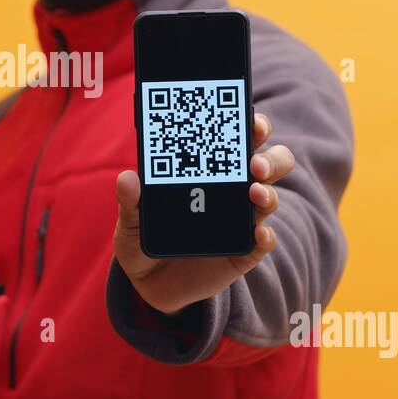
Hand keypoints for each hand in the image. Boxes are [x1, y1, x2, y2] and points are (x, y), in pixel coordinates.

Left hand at [113, 113, 294, 315]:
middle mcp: (233, 189)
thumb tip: (128, 178)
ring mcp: (241, 220)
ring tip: (254, 192)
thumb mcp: (131, 221)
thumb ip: (130, 201)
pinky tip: (258, 234)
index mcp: (208, 169)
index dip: (249, 122)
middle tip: (253, 162)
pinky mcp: (244, 252)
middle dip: (269, 157)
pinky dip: (265, 236)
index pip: (236, 137)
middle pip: (269, 162)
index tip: (247, 115)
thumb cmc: (144, 238)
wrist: (149, 283)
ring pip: (269, 197)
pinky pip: (263, 242)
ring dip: (267, 192)